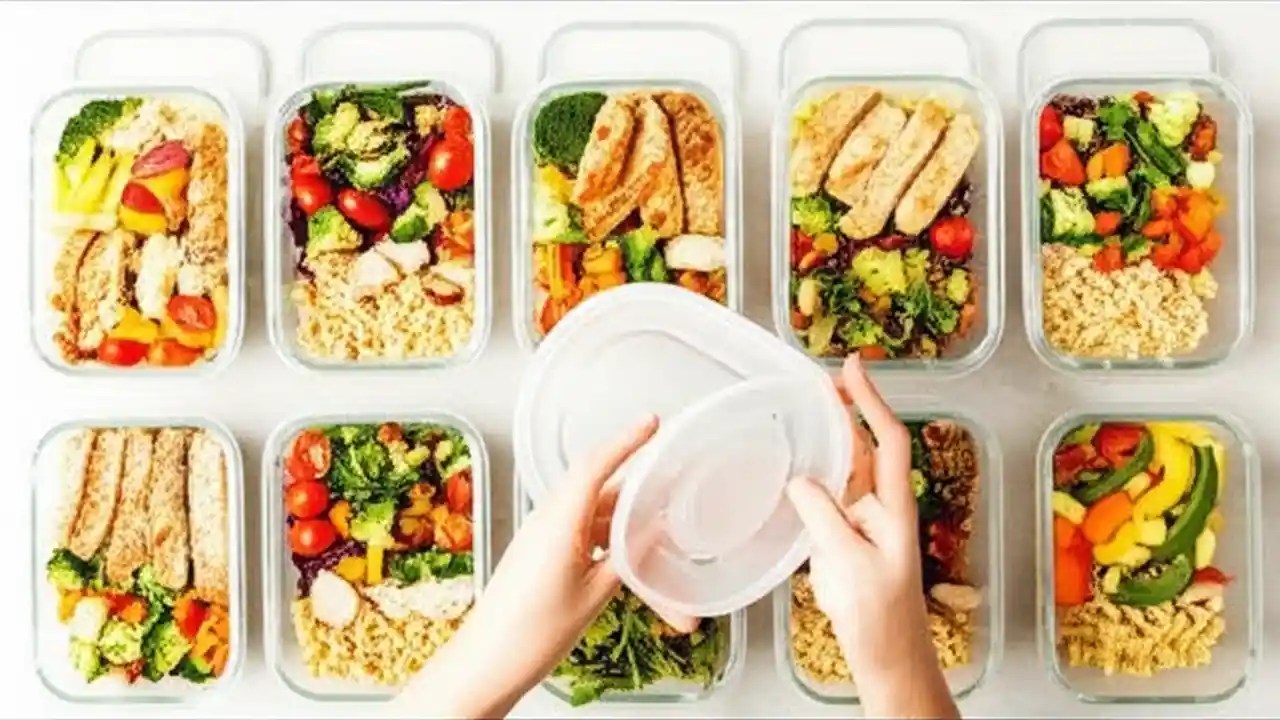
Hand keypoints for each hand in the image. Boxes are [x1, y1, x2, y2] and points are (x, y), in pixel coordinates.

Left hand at [414, 415, 692, 717]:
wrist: (487, 664)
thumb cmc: (530, 634)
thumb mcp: (593, 596)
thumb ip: (628, 559)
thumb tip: (656, 530)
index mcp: (559, 522)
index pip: (595, 466)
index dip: (626, 441)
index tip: (652, 423)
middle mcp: (548, 521)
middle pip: (599, 486)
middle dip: (637, 482)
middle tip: (671, 475)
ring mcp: (544, 536)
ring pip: (595, 512)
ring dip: (626, 516)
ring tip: (663, 523)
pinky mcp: (543, 553)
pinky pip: (584, 530)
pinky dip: (611, 534)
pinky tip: (632, 550)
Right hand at [786, 356, 957, 718]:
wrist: (887, 657)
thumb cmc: (881, 618)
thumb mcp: (850, 565)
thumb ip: (825, 518)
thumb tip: (800, 480)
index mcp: (894, 507)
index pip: (887, 440)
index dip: (871, 401)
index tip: (853, 367)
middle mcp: (880, 506)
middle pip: (865, 444)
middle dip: (847, 407)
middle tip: (817, 378)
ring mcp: (862, 521)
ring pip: (846, 466)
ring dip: (829, 436)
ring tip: (803, 408)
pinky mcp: (843, 537)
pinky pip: (827, 493)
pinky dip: (812, 470)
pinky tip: (792, 463)